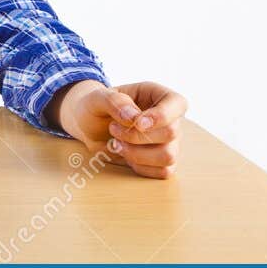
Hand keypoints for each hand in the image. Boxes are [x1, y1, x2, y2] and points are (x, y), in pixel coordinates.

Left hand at [58, 80, 187, 178]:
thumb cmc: (96, 107)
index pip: (177, 103)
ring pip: (168, 156)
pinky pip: (163, 171)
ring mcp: (168, 141)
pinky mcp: (162, 161)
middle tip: (113, 129)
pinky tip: (126, 156)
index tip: (138, 123)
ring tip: (116, 144)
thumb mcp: (97, 97)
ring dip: (137, 154)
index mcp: (157, 95)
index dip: (162, 116)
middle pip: (170, 133)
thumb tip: (134, 118)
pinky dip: (140, 167)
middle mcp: (168, 119)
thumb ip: (114, 102)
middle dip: (136, 136)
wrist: (89, 126)